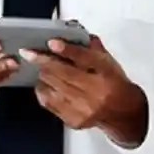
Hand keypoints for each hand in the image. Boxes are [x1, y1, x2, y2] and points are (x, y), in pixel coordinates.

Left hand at [21, 36, 147, 144]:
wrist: (122, 111)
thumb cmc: (114, 83)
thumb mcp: (108, 61)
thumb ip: (91, 47)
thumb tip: (73, 34)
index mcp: (106, 73)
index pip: (85, 58)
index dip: (67, 50)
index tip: (52, 43)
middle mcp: (95, 92)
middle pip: (63, 73)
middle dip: (44, 61)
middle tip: (31, 53)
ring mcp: (84, 108)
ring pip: (53, 86)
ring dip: (44, 74)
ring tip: (42, 68)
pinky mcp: (74, 119)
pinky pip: (49, 102)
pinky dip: (43, 90)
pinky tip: (46, 84)